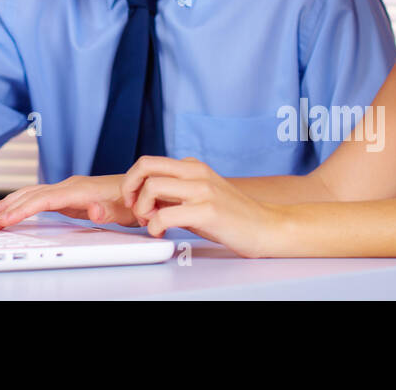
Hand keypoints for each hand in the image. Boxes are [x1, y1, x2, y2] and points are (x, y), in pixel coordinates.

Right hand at [0, 175, 139, 229]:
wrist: (143, 189)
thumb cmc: (133, 202)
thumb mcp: (123, 210)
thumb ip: (106, 211)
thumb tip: (93, 212)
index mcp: (77, 190)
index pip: (41, 200)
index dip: (20, 210)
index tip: (3, 220)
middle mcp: (69, 186)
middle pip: (29, 195)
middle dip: (6, 208)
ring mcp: (67, 188)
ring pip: (30, 193)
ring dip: (9, 203)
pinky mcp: (67, 194)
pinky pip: (37, 197)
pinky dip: (21, 202)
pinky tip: (12, 209)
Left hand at [121, 156, 276, 256]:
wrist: (266, 227)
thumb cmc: (231, 216)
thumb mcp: (199, 197)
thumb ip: (174, 194)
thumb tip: (144, 199)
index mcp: (193, 166)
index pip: (149, 162)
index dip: (132, 181)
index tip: (133, 201)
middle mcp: (196, 172)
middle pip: (146, 165)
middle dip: (129, 188)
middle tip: (133, 209)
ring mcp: (202, 190)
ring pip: (152, 187)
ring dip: (141, 209)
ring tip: (150, 224)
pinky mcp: (207, 211)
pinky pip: (166, 215)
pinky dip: (154, 226)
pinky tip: (160, 233)